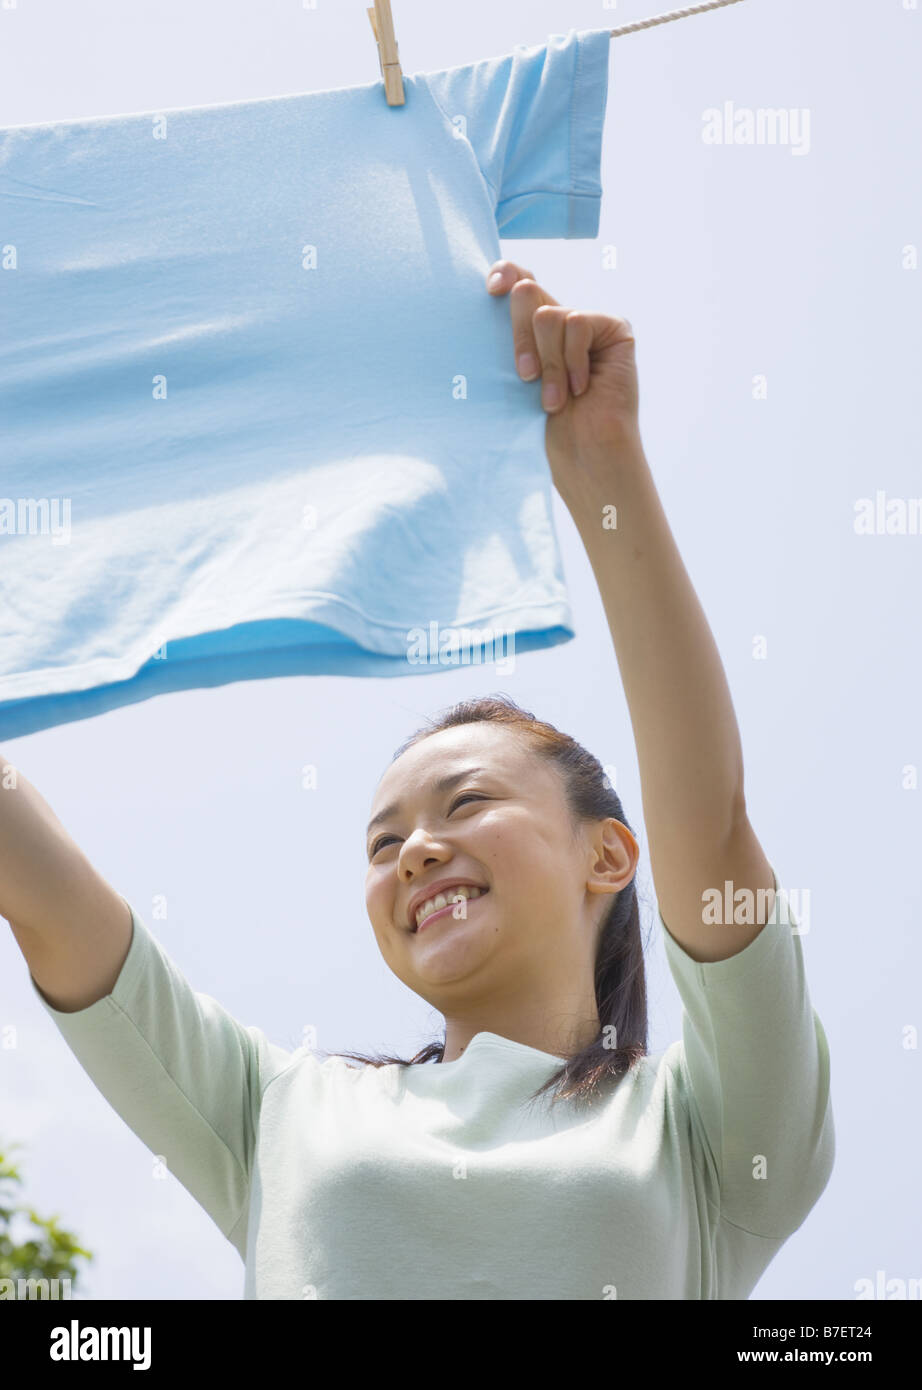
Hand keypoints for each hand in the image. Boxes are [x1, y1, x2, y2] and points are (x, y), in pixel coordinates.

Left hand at [486, 259, 640, 490]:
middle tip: (525, 377)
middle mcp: (562, 319)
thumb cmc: (545, 429)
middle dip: (520, 340)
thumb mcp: (516, 376)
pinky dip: (572, 360)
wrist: (583, 457)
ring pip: (548, 314)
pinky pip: (577, 323)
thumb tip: (504, 285)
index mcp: (533, 328)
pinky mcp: (615, 329)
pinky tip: (580, 387)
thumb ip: (512, 333)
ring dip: (548, 363)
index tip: (490, 290)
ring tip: (554, 398)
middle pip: (527, 293)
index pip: (518, 279)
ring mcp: (590, 323)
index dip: (505, 273)